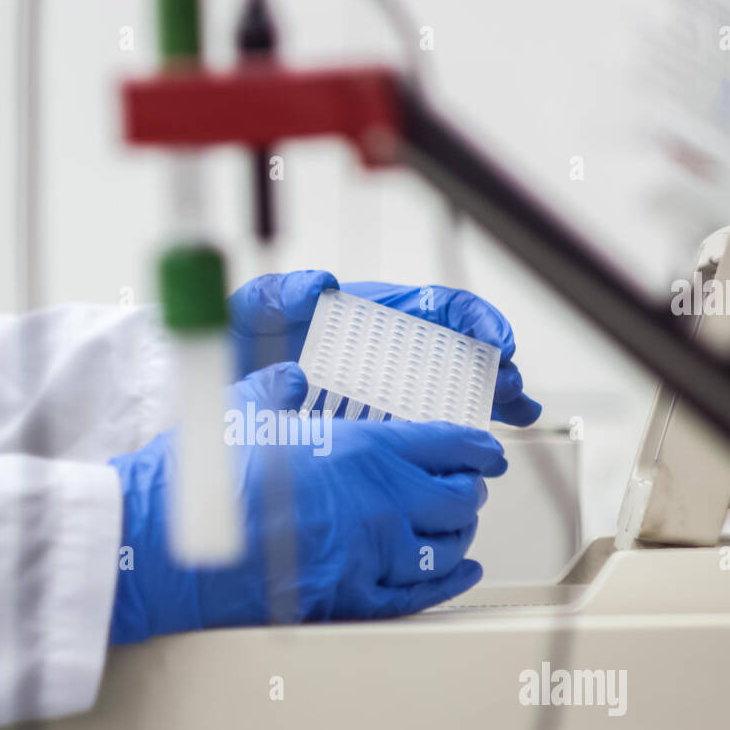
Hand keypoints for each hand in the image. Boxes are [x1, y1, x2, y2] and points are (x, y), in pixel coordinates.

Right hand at [109, 362, 505, 643]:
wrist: (161, 545)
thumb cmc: (199, 476)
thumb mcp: (240, 409)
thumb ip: (280, 389)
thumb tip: (295, 378)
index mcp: (360, 449)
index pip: (447, 445)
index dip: (478, 449)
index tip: (490, 452)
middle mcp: (377, 502)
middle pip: (456, 499)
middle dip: (467, 492)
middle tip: (467, 488)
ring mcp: (365, 555)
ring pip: (444, 549)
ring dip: (458, 536)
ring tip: (458, 528)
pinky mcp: (346, 599)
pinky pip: (416, 595)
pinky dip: (447, 583)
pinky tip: (461, 573)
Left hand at [228, 271, 540, 425]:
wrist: (213, 389)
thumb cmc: (235, 341)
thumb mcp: (253, 311)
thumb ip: (283, 293)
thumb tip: (324, 284)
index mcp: (369, 313)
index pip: (438, 308)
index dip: (477, 321)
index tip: (499, 343)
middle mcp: (386, 347)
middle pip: (459, 349)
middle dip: (496, 365)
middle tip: (512, 390)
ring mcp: (385, 384)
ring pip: (453, 386)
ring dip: (491, 397)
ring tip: (516, 414)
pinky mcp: (377, 419)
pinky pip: (427, 421)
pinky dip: (460, 429)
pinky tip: (481, 445)